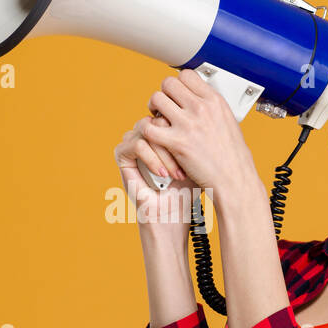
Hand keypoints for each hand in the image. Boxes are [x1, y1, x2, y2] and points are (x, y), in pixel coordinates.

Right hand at [114, 114, 196, 229]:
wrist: (172, 215)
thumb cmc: (186, 191)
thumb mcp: (196, 159)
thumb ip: (195, 135)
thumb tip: (204, 113)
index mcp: (165, 131)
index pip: (172, 112)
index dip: (182, 131)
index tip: (196, 155)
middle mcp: (148, 134)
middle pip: (159, 118)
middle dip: (174, 143)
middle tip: (183, 169)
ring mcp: (134, 143)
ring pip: (148, 130)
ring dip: (164, 153)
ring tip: (175, 174)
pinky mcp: (123, 156)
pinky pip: (136, 144)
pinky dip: (152, 158)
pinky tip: (162, 174)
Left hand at [140, 68, 256, 199]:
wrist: (234, 179)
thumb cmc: (233, 156)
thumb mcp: (228, 121)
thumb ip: (211, 107)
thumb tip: (198, 98)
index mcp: (215, 101)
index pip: (186, 75)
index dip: (177, 83)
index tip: (176, 94)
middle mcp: (201, 108)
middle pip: (168, 84)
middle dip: (163, 94)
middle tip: (163, 107)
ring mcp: (188, 124)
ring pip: (156, 100)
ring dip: (153, 110)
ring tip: (158, 120)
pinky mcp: (177, 142)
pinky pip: (150, 127)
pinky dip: (148, 131)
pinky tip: (155, 137)